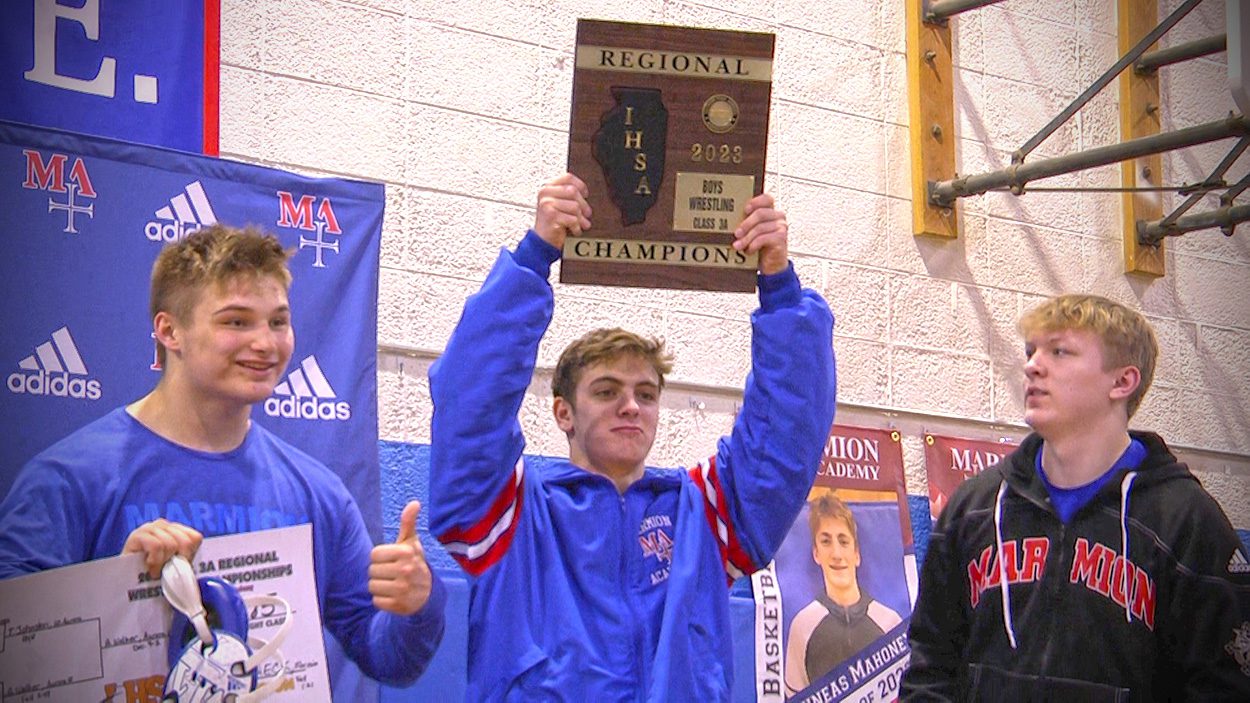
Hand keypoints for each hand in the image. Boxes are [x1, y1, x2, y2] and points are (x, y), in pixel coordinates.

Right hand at [122, 519, 202, 577]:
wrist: (125, 579)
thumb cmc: (151, 572)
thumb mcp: (172, 565)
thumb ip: (185, 559)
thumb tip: (198, 568)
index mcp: (175, 529)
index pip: (194, 537)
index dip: (189, 554)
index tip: (179, 566)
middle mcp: (163, 525)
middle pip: (184, 541)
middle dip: (177, 560)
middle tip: (167, 571)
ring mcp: (149, 528)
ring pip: (170, 544)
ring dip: (163, 563)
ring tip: (156, 571)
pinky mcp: (137, 535)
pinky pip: (156, 546)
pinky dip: (155, 561)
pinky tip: (150, 568)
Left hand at [369, 500, 432, 615]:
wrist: (428, 593)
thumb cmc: (414, 563)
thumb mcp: (411, 544)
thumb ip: (408, 523)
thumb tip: (414, 502)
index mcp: (406, 552)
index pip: (374, 554)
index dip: (381, 557)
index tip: (392, 560)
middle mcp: (405, 570)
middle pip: (371, 570)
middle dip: (380, 572)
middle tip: (393, 573)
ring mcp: (402, 589)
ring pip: (372, 586)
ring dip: (379, 586)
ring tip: (392, 584)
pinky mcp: (398, 605)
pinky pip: (376, 601)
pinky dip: (382, 599)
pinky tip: (393, 596)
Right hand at [533, 173, 591, 249]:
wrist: (542, 240)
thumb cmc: (553, 222)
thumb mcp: (559, 204)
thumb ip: (568, 195)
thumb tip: (585, 193)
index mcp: (547, 187)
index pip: (568, 178)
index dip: (580, 185)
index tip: (585, 194)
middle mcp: (545, 193)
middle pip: (573, 191)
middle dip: (583, 205)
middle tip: (587, 214)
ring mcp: (546, 203)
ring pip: (575, 206)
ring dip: (580, 218)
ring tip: (579, 224)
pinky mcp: (551, 215)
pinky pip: (573, 219)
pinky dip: (576, 227)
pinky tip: (574, 230)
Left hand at [733, 193, 788, 275]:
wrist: (772, 264)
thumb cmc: (761, 246)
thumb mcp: (753, 232)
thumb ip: (747, 223)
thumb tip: (730, 221)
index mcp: (771, 211)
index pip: (766, 199)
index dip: (755, 202)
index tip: (744, 209)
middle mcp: (778, 217)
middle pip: (760, 213)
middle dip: (746, 224)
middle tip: (736, 234)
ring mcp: (781, 227)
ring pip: (760, 228)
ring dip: (746, 238)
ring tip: (738, 246)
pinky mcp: (781, 238)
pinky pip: (763, 238)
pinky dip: (753, 245)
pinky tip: (749, 250)